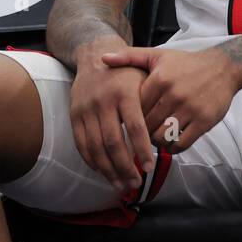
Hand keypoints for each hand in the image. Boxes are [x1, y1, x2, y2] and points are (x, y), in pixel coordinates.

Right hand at [69, 56, 154, 195]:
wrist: (95, 56)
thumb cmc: (128, 72)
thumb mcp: (144, 78)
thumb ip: (153, 102)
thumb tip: (167, 133)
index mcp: (125, 92)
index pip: (135, 127)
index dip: (141, 150)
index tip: (150, 167)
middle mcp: (103, 101)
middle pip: (112, 142)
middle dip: (124, 167)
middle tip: (135, 183)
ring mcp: (86, 109)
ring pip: (95, 147)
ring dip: (108, 170)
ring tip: (121, 185)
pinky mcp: (74, 116)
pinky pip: (81, 144)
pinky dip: (91, 161)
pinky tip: (103, 172)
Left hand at [101, 46, 241, 152]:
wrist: (224, 67)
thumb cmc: (187, 64)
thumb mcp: (158, 56)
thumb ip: (130, 57)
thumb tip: (102, 58)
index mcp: (160, 79)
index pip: (135, 109)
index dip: (131, 118)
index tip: (132, 120)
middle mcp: (174, 94)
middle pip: (146, 125)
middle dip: (142, 133)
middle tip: (143, 133)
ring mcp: (190, 109)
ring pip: (162, 137)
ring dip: (156, 141)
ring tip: (156, 137)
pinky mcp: (204, 121)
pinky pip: (181, 143)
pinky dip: (173, 147)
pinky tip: (172, 141)